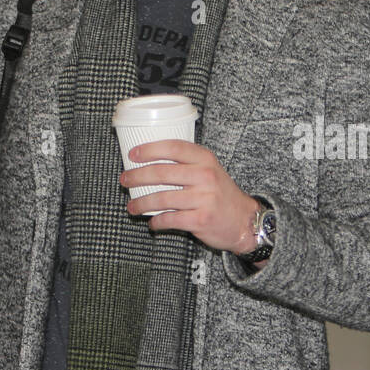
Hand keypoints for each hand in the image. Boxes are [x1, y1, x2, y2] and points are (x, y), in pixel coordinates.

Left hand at [120, 140, 258, 253]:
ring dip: (141, 203)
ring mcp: (203, 199)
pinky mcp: (200, 220)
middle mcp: (205, 176)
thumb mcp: (210, 171)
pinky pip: (169, 219)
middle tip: (124, 180)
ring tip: (131, 206)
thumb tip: (149, 162)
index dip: (149, 149)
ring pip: (161, 198)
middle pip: (161, 173)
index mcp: (205, 160)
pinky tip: (152, 222)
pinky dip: (156, 222)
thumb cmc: (221, 194)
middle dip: (137, 177)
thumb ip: (187, 164)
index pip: (173, 147)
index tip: (132, 154)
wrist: (245, 221)